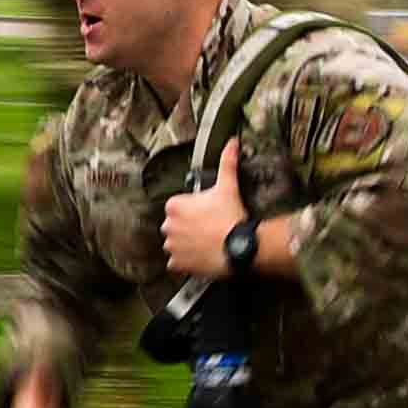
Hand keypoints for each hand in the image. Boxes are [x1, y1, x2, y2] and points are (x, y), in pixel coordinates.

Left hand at [161, 141, 252, 280]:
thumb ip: (227, 162)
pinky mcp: (178, 264)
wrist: (238, 246)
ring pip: (175, 243)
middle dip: (187, 226)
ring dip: (185, 244)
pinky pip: (177, 263)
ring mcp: (172, 246)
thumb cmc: (231, 217)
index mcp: (174, 207)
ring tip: (204, 242)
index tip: (204, 213)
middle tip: (206, 228)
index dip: (192, 210)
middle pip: (175, 225)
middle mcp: (168, 226)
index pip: (177, 207)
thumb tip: (232, 143)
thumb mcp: (228, 186)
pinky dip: (185, 261)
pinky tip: (199, 256)